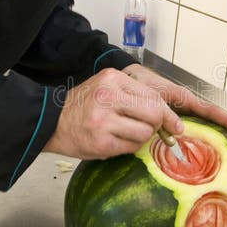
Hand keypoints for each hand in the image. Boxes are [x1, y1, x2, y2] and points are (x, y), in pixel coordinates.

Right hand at [42, 67, 183, 159]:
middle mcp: (108, 97)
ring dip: (141, 138)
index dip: (168, 114)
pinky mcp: (100, 142)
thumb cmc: (82, 105)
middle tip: (152, 130)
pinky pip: (131, 147)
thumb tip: (168, 117)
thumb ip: (134, 96)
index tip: (176, 125)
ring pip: (145, 133)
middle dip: (158, 126)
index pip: (154, 96)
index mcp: (112, 79)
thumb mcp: (106, 88)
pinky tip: (115, 141)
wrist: (50, 121)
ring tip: (125, 133)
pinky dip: (129, 147)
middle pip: (154, 114)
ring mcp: (103, 121)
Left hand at [123, 64, 226, 150]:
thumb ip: (164, 112)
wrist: (125, 78)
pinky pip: (189, 132)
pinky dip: (198, 142)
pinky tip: (202, 157)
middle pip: (217, 122)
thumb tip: (179, 132)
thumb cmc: (139, 83)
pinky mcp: (171, 120)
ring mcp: (181, 115)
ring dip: (219, 139)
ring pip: (205, 128)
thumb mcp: (152, 97)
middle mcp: (188, 108)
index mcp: (187, 100)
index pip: (217, 115)